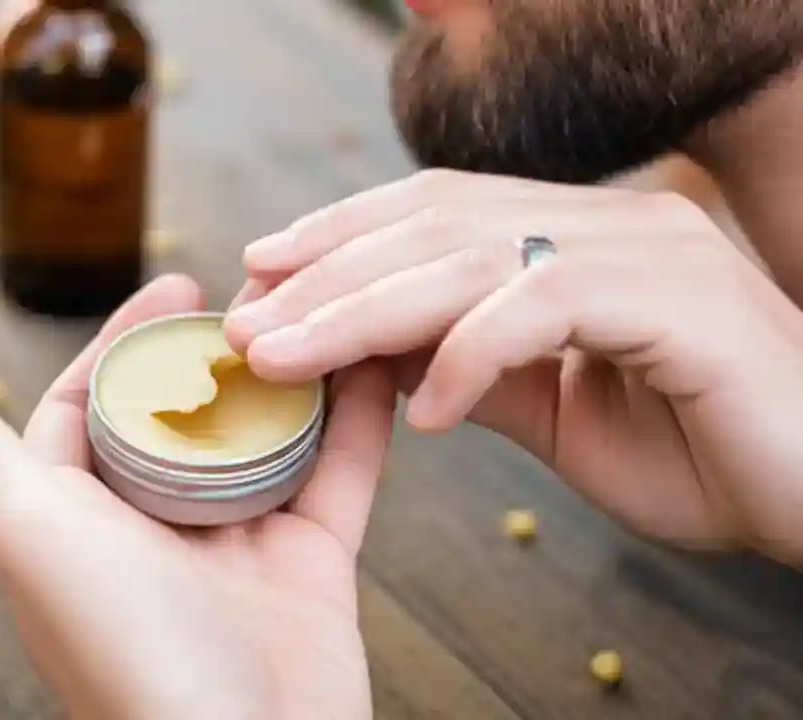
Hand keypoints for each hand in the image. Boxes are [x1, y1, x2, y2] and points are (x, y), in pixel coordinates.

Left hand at [0, 275, 394, 719]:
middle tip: (259, 288)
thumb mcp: (33, 532)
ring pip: (264, 439)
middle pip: (184, 415)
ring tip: (313, 308)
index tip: (173, 285)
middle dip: (214, 349)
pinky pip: (338, 479)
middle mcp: (154, 535)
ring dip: (286, 374)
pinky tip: (373, 364)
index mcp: (79, 523)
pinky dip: (357, 424)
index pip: (92, 406)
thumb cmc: (123, 649)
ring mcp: (236, 552)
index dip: (126, 342)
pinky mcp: (312, 572)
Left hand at [225, 169, 802, 564]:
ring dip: (363, 310)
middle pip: (431, 223)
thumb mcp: (552, 411)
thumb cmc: (696, 451)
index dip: (336, 232)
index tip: (257, 270)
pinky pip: (545, 308)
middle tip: (244, 320)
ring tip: (286, 358)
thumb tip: (373, 356)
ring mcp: (647, 251)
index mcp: (573, 236)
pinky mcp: (681, 301)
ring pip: (471, 256)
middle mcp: (608, 223)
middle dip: (324, 272)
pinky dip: (470, 356)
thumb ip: (468, 367)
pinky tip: (424, 413)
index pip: (431, 207)